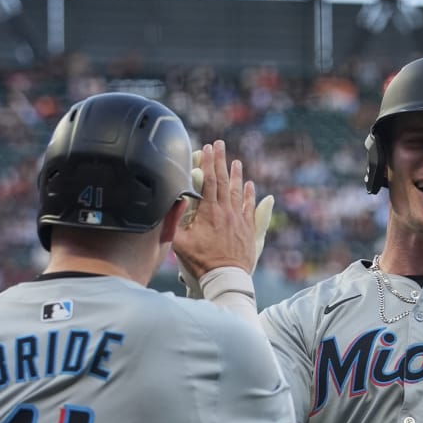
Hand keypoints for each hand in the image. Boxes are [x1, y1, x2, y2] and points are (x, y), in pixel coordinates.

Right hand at [176, 142, 273, 294]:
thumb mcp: (179, 242)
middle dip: (221, 160)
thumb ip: (174, 221)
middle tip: (220, 144)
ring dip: (236, 175)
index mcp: (209, 212)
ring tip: (236, 161)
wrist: (226, 277)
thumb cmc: (201, 262)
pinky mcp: (248, 229)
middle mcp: (226, 212)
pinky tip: (250, 185)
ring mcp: (239, 220)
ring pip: (238, 191)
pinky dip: (250, 194)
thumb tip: (171, 201)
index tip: (207, 148)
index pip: (209, 181)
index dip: (208, 162)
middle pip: (224, 180)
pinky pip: (250, 207)